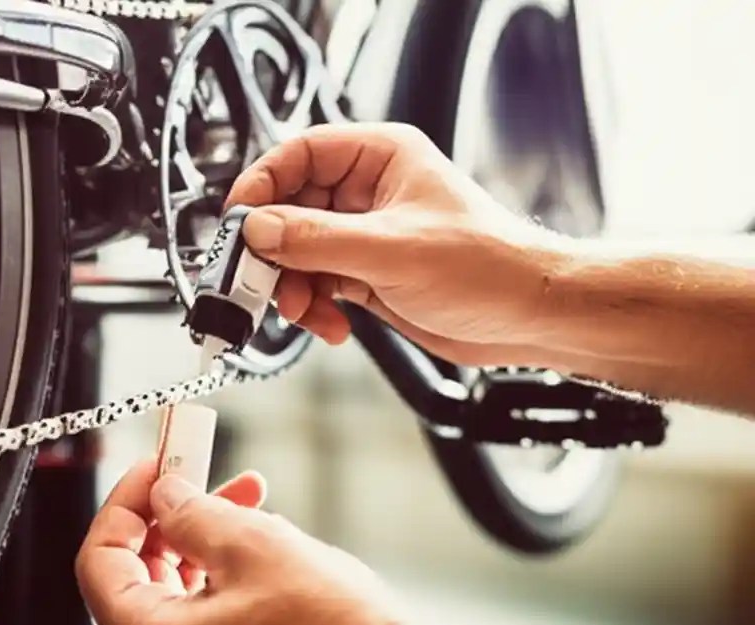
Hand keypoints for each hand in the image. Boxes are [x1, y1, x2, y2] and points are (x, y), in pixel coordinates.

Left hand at [75, 459, 454, 624]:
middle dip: (172, 519)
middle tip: (204, 475)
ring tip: (252, 509)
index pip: (99, 558)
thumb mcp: (255, 549)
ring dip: (204, 548)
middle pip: (137, 580)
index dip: (127, 501)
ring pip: (175, 604)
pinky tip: (266, 557)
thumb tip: (167, 496)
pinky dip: (222, 588)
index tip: (158, 466)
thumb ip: (192, 514)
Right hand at [225, 122, 573, 367]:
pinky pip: (314, 284)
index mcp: (380, 158)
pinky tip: (332, 325)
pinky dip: (313, 307)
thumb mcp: (390, 249)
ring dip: (293, 287)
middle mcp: (367, 192)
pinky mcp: (364, 274)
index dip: (264, 184)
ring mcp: (363, 234)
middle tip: (262, 280)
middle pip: (289, 209)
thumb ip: (316, 239)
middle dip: (275, 251)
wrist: (526, 317)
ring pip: (297, 252)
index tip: (241, 219)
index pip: (300, 154)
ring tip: (306, 311)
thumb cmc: (488, 266)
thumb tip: (259, 230)